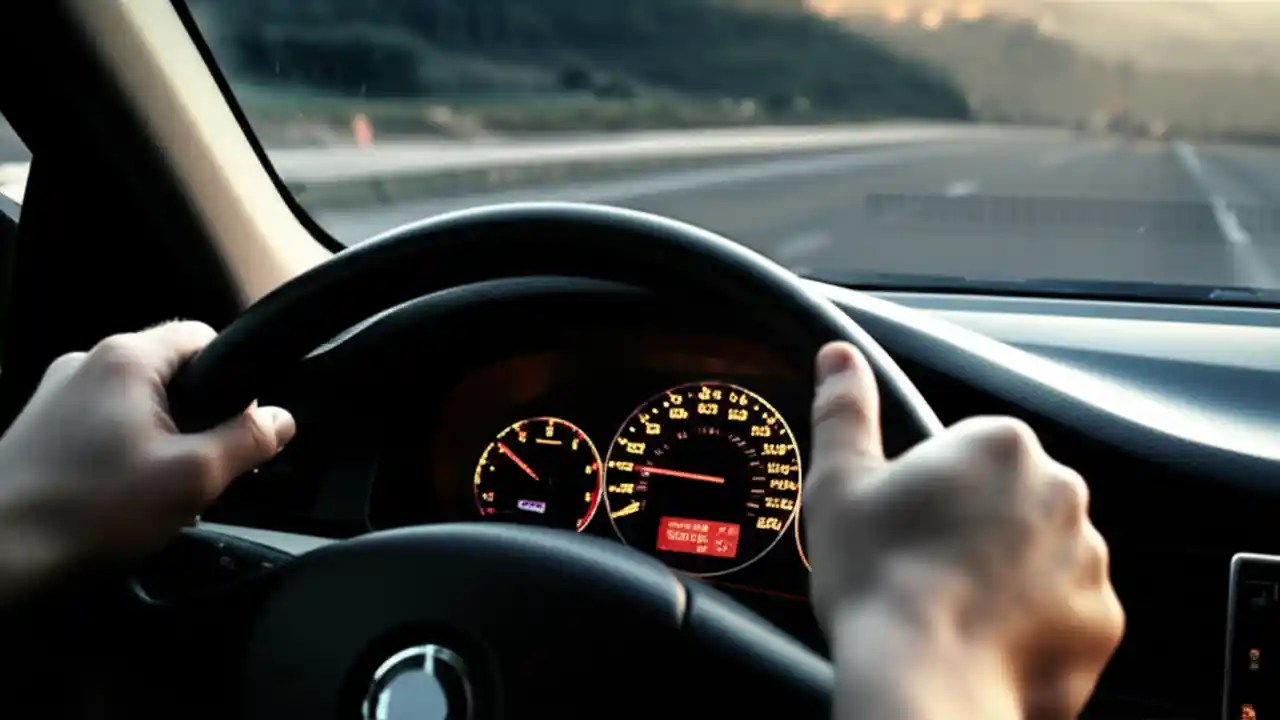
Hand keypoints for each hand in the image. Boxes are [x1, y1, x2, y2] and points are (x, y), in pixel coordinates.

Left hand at [0, 321, 294, 602]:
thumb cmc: (91, 510)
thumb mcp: (194, 478)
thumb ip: (249, 441)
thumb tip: (282, 419)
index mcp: (126, 359)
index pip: (204, 336)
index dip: (235, 381)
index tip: (239, 430)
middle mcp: (88, 363)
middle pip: (172, 373)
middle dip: (197, 418)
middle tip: (202, 470)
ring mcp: (57, 394)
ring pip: (138, 403)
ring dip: (161, 439)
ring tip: (158, 491)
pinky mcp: (39, 428)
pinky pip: (103, 424)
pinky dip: (124, 453)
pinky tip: (120, 496)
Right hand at [804, 342, 1122, 719]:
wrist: (923, 680)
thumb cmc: (878, 578)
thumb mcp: (840, 484)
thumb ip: (846, 411)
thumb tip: (839, 357)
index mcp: (1000, 445)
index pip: (971, 451)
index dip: (934, 488)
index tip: (909, 523)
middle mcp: (1060, 492)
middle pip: (1012, 501)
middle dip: (977, 528)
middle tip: (924, 568)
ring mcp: (1089, 560)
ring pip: (1042, 557)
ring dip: (1007, 575)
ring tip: (952, 609)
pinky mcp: (1101, 621)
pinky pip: (1066, 614)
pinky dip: (1034, 625)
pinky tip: (984, 640)